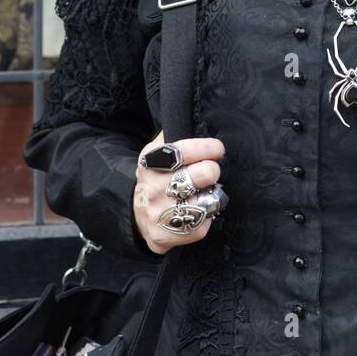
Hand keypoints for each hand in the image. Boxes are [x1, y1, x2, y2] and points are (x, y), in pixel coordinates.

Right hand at [133, 129, 225, 255]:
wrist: (138, 217)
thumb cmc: (158, 177)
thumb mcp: (157, 152)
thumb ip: (173, 135)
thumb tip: (194, 118)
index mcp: (149, 162)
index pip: (179, 151)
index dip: (204, 148)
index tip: (218, 148)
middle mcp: (152, 188)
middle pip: (198, 176)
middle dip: (212, 171)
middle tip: (212, 171)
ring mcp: (159, 214)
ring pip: (204, 203)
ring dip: (211, 196)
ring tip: (206, 192)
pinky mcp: (167, 236)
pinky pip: (202, 224)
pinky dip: (207, 217)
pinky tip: (199, 211)